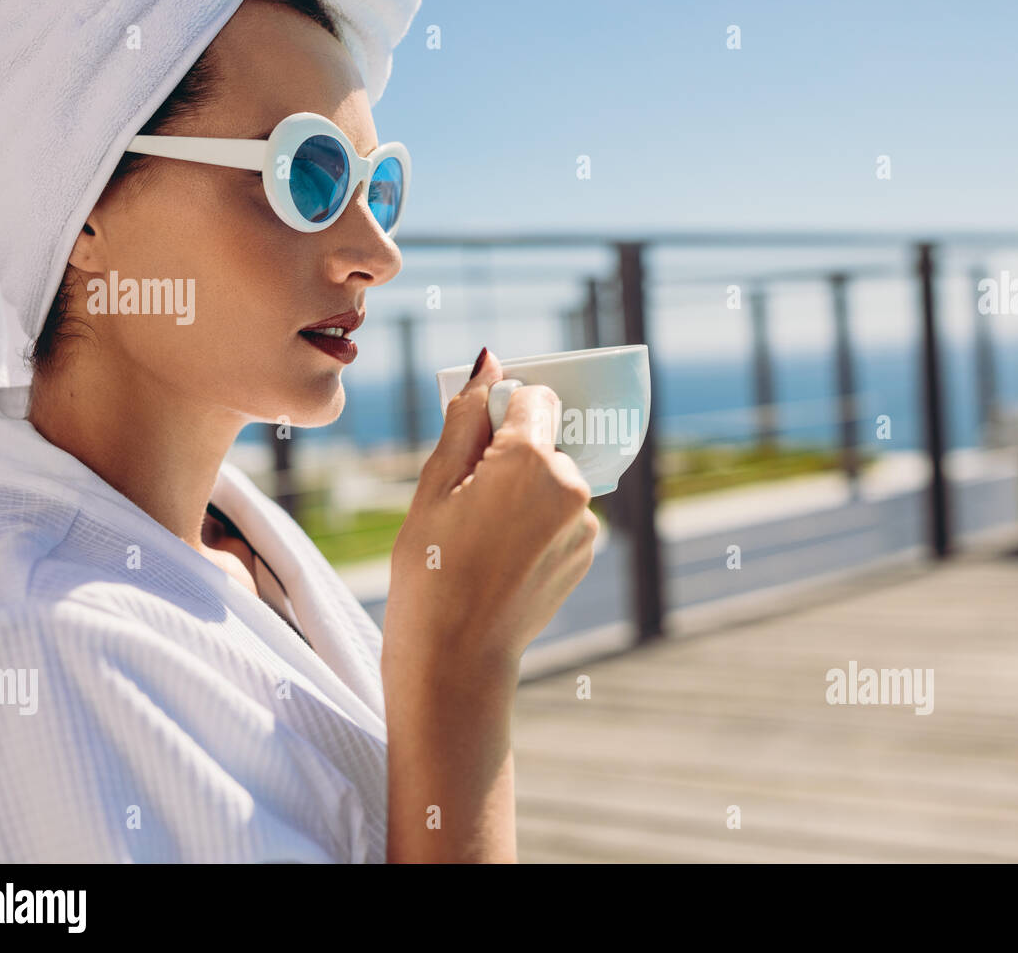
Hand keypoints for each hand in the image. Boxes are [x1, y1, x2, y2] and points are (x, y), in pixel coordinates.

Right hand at [383, 349, 598, 677]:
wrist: (456, 657)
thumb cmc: (430, 572)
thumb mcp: (433, 486)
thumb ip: (465, 416)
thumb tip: (489, 361)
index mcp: (532, 460)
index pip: (534, 397)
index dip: (500, 413)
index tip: (472, 448)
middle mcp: (572, 487)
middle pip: (545, 440)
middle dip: (510, 456)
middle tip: (466, 502)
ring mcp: (585, 524)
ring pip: (552, 479)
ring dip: (523, 492)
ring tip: (480, 538)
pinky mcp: (586, 552)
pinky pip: (561, 514)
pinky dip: (535, 523)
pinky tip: (500, 557)